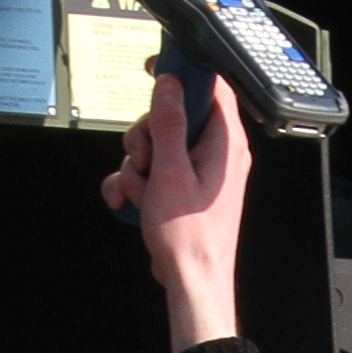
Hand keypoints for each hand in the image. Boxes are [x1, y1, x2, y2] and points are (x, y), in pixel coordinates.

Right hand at [100, 69, 251, 349]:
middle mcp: (215, 154)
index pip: (212, 88)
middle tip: (143, 160)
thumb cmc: (190, 237)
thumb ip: (169, 124)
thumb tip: (170, 85)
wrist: (192, 282)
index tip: (157, 70)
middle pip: (171, 117)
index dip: (184, 74)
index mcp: (225, 144)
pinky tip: (126, 201)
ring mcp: (197, 172)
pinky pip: (152, 172)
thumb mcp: (171, 172)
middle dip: (145, 137)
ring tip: (139, 191)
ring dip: (135, 166)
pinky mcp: (182, 189)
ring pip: (155, 145)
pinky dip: (135, 184)